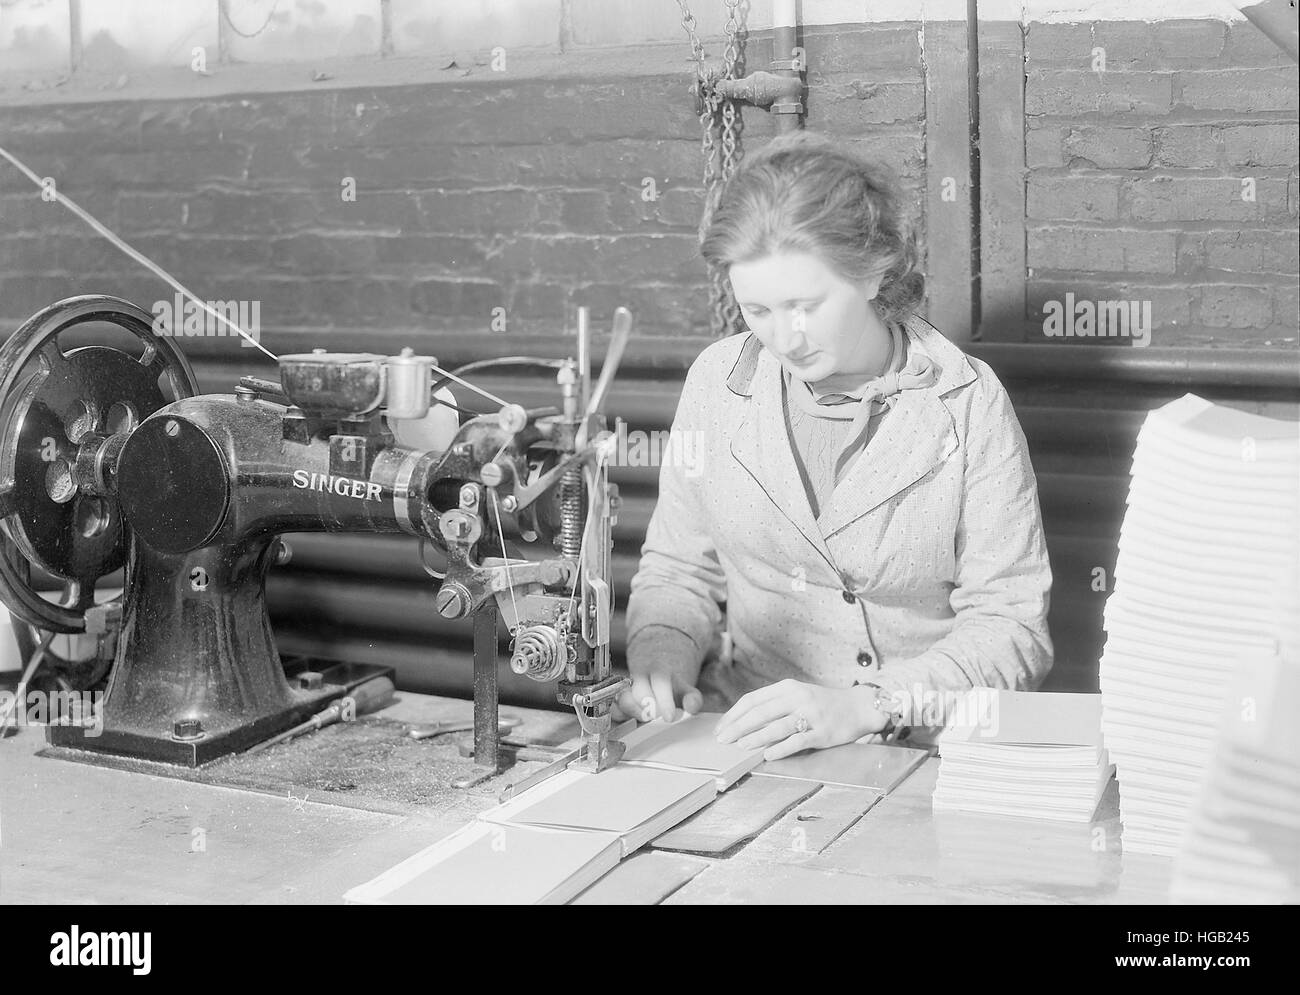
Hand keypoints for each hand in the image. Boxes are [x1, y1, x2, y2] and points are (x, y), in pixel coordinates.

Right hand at [612, 663, 702, 724]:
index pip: (660, 680)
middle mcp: (639, 677)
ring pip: (622, 698)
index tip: (669, 717)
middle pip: (639, 690)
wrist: (654, 679)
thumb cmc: (670, 688)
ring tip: (644, 721)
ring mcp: (626, 688)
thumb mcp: (685, 690)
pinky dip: (619, 717)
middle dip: (648, 708)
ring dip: (633, 713)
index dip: (664, 700)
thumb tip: (692, 707)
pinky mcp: (616, 700)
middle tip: (656, 719)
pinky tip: (629, 723)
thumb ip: (693, 699)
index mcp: (658, 671)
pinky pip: (612, 708)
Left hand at [714, 680, 887, 760]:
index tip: (721, 728)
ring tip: (741, 745)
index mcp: (787, 687)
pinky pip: (798, 741)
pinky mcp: (822, 732)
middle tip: (723, 739)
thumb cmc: (822, 703)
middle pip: (761, 712)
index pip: (753, 699)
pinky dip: (781, 748)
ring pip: (777, 726)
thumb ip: (774, 705)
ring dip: (756, 737)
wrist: (858, 706)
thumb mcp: (797, 695)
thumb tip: (743, 723)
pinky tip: (768, 754)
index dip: (734, 714)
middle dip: (738, 727)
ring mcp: (810, 715)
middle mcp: (797, 698)